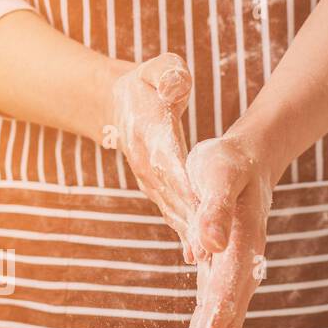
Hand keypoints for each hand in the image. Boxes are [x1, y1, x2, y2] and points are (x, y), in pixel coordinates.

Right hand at [107, 53, 206, 262]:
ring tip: (209, 259)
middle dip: (189, 218)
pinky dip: (185, 233)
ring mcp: (148, 180)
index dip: (182, 181)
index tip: (198, 202)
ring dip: (188, 233)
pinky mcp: (155, 191)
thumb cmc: (146, 84)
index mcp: (147, 131)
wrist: (119, 106)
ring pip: (171, 208)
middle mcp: (145, 162)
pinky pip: (172, 213)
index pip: (167, 158)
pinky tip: (201, 257)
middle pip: (170, 193)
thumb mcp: (157, 68)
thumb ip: (168, 74)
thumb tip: (176, 87)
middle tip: (209, 244)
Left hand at [170, 134, 275, 327]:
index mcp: (240, 253)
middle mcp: (241, 275)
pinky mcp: (221, 282)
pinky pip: (211, 322)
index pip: (224, 303)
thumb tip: (200, 248)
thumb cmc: (228, 163)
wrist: (245, 161)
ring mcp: (233, 282)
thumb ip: (212, 210)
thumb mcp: (218, 174)